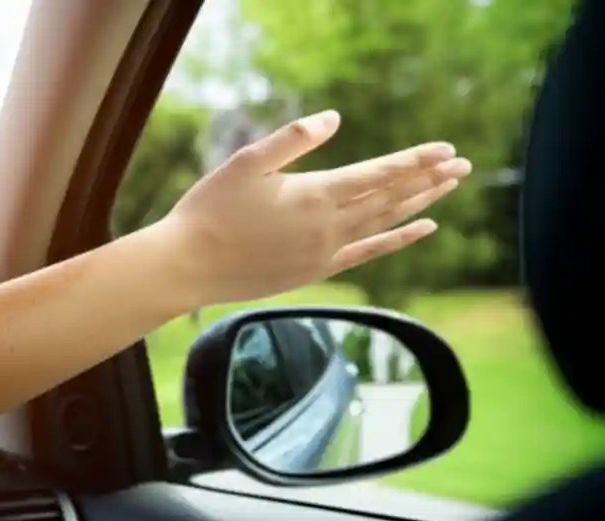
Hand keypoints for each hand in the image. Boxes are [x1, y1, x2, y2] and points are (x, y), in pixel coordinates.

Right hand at [151, 109, 471, 305]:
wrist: (188, 266)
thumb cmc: (209, 209)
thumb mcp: (245, 162)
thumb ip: (292, 139)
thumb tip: (334, 119)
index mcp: (314, 194)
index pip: (379, 173)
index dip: (414, 160)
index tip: (446, 149)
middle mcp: (328, 226)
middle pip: (391, 198)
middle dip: (429, 179)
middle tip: (462, 165)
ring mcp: (324, 252)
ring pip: (385, 223)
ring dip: (420, 204)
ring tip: (448, 188)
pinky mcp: (314, 270)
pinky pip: (369, 253)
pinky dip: (398, 239)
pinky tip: (421, 228)